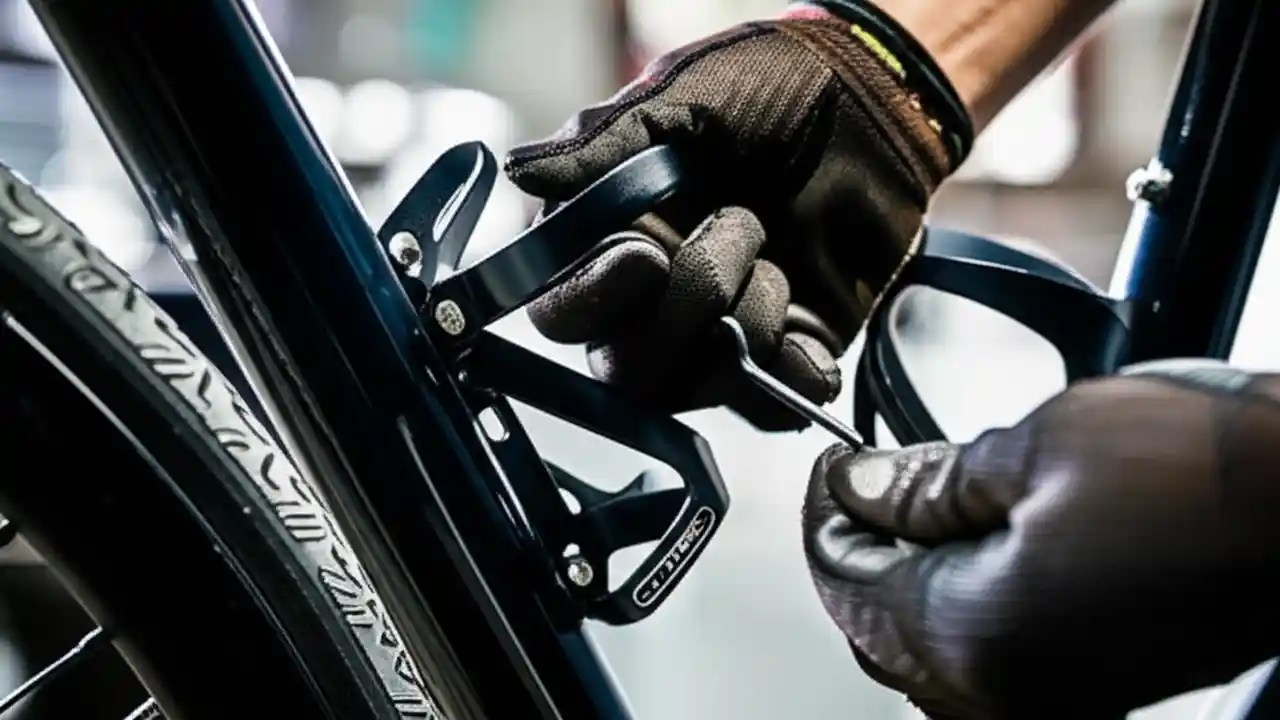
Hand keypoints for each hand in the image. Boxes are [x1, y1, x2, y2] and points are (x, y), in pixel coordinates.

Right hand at [504, 6, 970, 429]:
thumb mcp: (684, 99)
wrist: (877, 102)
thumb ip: (602, 144)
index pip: (561, 312)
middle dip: (693, 298)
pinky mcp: (781, 359)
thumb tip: (520, 174)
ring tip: (778, 247)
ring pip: (698, 387)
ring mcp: (715, 337)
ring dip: (749, 315)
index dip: (595, 298)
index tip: (647, 253)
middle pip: (629, 368)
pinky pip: (769, 407)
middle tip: (741, 218)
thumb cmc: (771, 87)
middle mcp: (651, 303)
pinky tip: (806, 312)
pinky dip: (792, 369)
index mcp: (608, 242)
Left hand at [802, 360, 1279, 718]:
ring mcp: (1055, 703)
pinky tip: (972, 551)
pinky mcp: (1093, 690)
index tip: (834, 461)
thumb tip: (864, 489)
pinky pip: (984, 669)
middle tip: (864, 481)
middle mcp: (1009, 694)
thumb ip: (927, 483)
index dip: (826, 514)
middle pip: (875, 632)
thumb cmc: (1205, 473)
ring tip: (916, 506)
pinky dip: (956, 612)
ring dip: (903, 584)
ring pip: (926, 658)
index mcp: (976, 637)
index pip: (846, 583)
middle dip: (857, 553)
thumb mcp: (1037, 448)